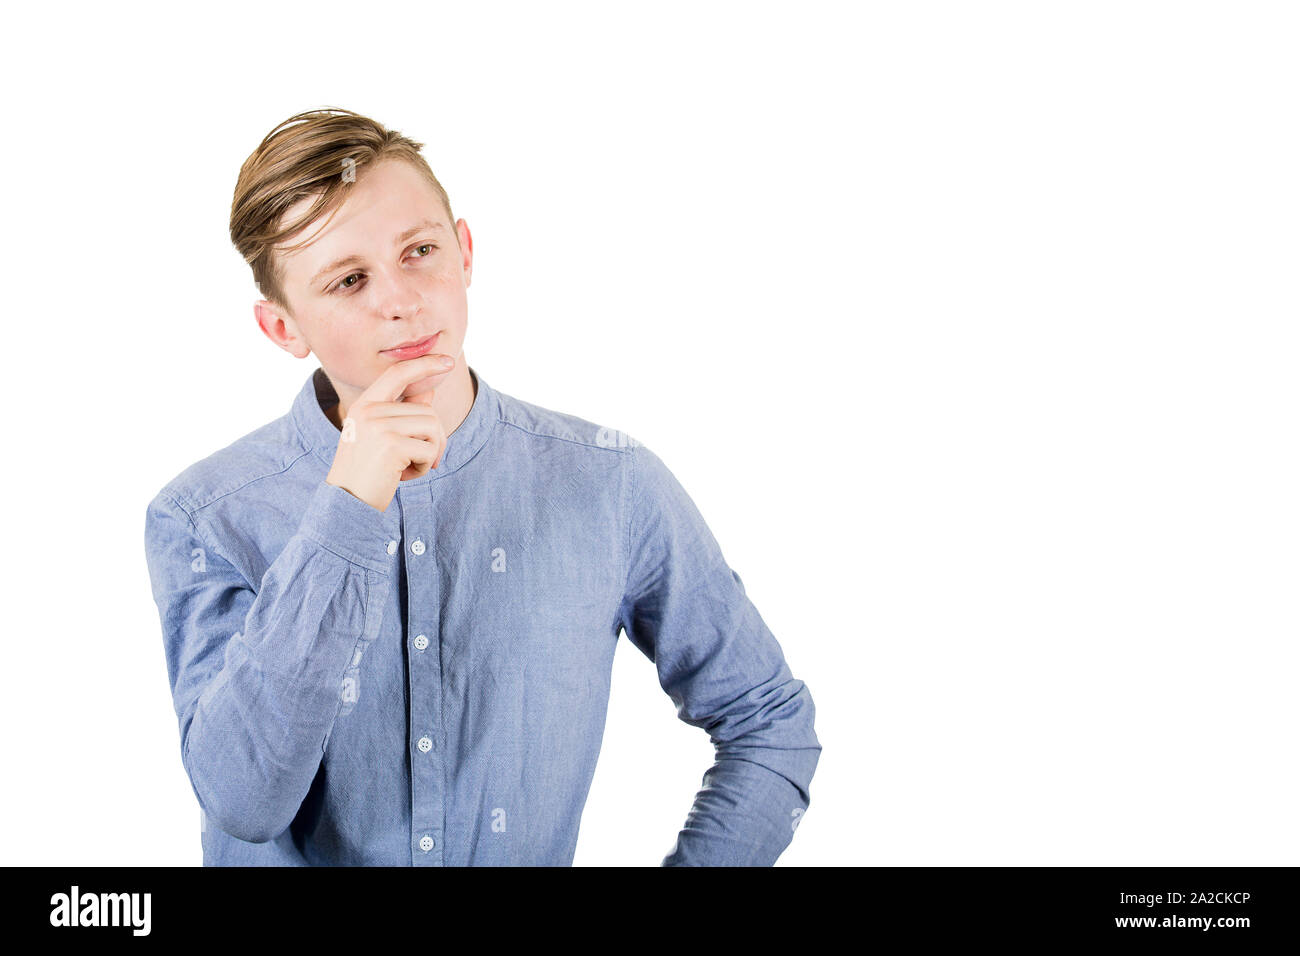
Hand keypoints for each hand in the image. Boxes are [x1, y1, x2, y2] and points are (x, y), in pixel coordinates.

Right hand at [324, 354, 455, 511]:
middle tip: (417, 461)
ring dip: (429, 453)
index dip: (425, 364)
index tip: (448, 360)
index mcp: (364, 404)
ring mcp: (379, 426)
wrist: (346, 504)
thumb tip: (429, 391)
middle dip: (434, 439)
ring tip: (407, 467)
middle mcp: (369, 410)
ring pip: (433, 428)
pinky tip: (404, 476)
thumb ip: (404, 413)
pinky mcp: (392, 445)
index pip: (398, 372)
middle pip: (427, 410)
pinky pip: (430, 450)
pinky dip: (425, 467)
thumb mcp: (382, 437)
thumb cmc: (367, 472)